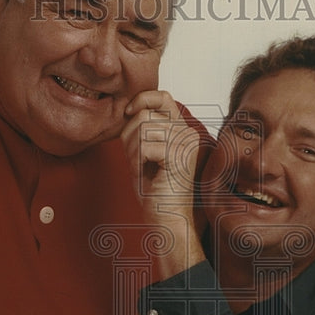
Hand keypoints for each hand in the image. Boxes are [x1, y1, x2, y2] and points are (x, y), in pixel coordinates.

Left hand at [122, 90, 204, 277]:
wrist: (166, 218)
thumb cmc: (154, 189)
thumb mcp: (145, 152)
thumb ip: (142, 129)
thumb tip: (130, 108)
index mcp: (181, 130)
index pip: (162, 96)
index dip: (141, 100)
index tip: (128, 114)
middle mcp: (187, 133)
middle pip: (145, 114)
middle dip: (129, 136)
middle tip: (135, 159)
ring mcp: (184, 143)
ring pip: (142, 129)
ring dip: (132, 151)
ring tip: (141, 168)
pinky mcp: (178, 156)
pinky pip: (144, 146)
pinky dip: (136, 162)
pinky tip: (145, 175)